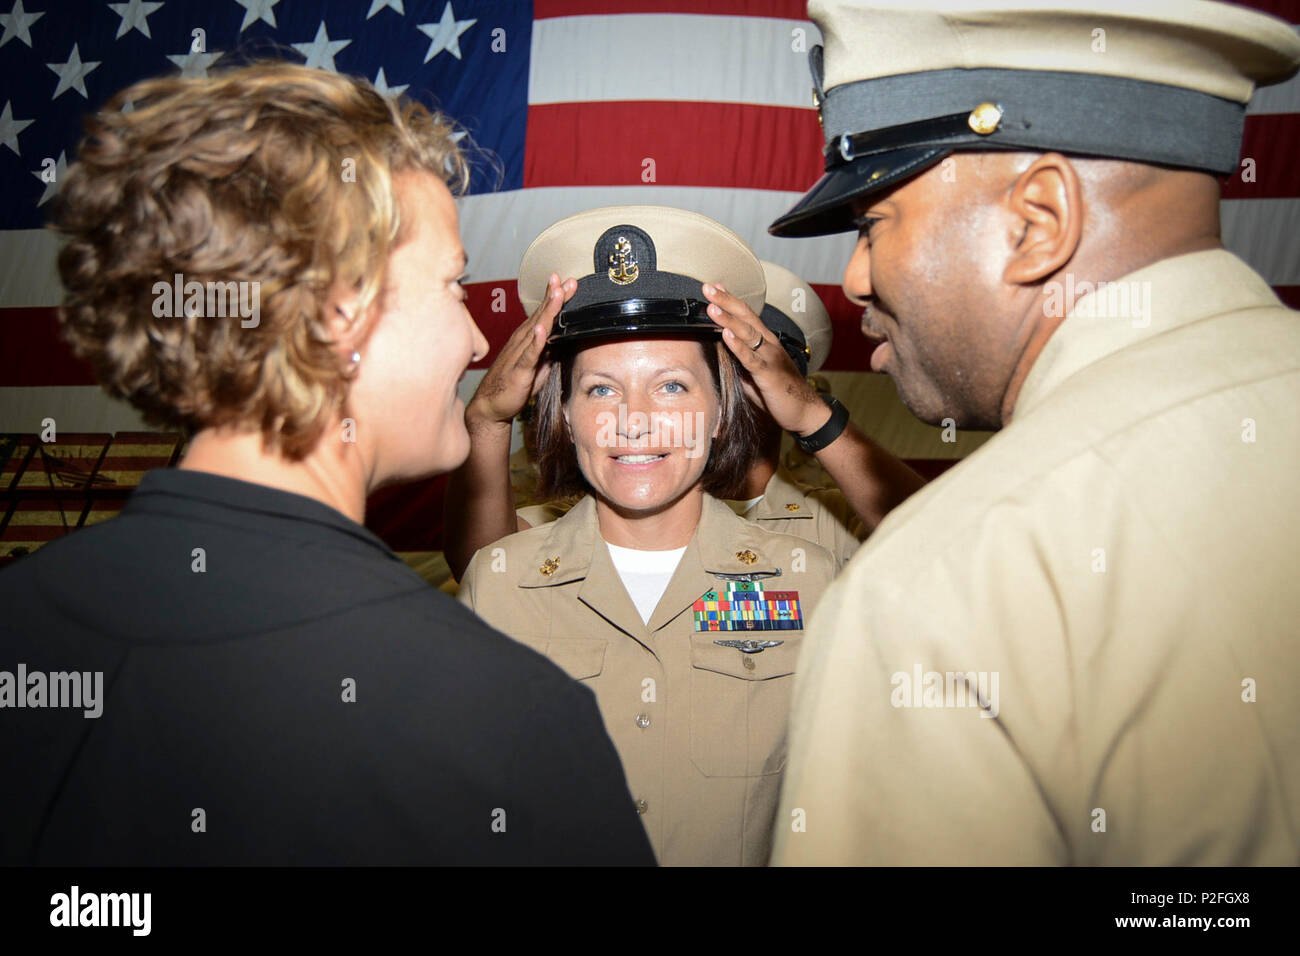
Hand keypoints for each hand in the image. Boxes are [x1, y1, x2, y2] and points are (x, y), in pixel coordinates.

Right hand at [466, 273, 576, 428]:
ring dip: (548, 311)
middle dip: (555, 296)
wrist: (491, 404)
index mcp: (528, 338)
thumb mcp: (539, 364)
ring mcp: (520, 354)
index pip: (543, 313)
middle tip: (567, 280)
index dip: (555, 297)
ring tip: (557, 294)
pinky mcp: (519, 370)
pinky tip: (541, 330)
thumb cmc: (514, 383)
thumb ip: (551, 349)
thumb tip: (564, 338)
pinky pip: (529, 354)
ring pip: (537, 329)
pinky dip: (536, 341)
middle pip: (542, 314)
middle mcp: (522, 341)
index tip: (568, 281)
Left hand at [703, 282, 830, 437]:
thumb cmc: (779, 392)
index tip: (715, 286)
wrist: (804, 412)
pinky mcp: (768, 374)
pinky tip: (725, 335)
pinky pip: (750, 358)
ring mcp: (770, 357)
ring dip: (728, 319)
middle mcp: (769, 344)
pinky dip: (737, 345)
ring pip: (747, 333)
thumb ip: (740, 359)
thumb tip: (721, 350)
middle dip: (725, 301)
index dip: (730, 300)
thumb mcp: (754, 373)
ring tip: (712, 307)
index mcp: (766, 342)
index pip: (746, 315)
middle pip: (745, 316)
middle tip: (708, 287)